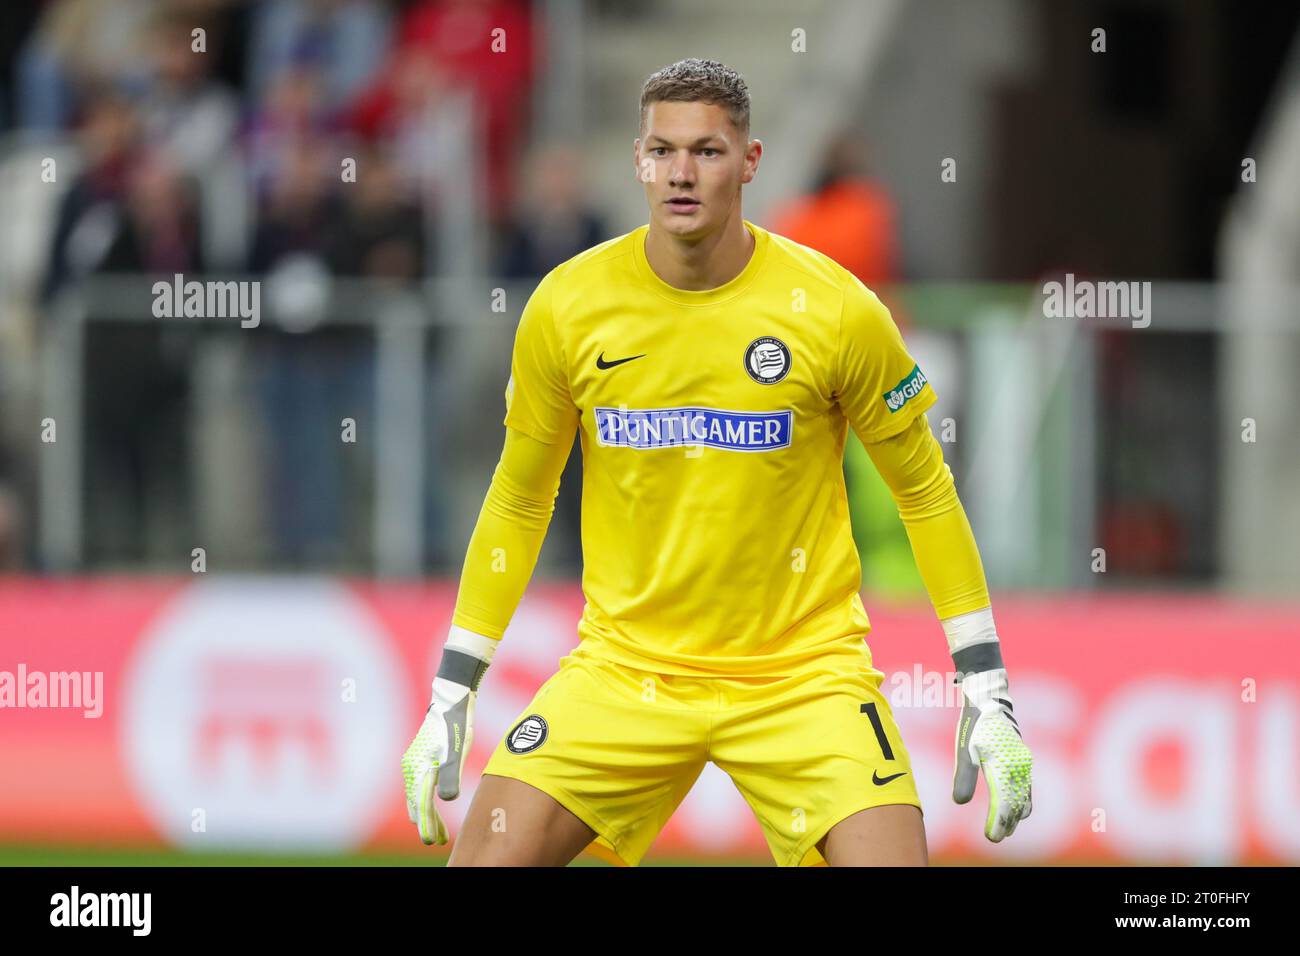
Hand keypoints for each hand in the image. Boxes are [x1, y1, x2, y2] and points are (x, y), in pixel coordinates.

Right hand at [401, 676, 474, 844]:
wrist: (450, 699)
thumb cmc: (456, 724)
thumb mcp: (457, 751)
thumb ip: (450, 776)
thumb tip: (446, 801)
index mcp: (419, 768)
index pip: (423, 805)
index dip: (427, 825)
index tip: (431, 841)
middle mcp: (412, 767)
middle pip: (417, 803)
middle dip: (427, 823)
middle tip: (436, 841)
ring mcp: (414, 762)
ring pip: (417, 795)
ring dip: (427, 813)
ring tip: (437, 830)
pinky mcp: (420, 757)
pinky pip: (418, 785)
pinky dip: (425, 800)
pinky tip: (432, 804)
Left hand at [952, 668, 1032, 841]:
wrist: (989, 698)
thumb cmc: (974, 723)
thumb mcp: (965, 750)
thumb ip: (964, 777)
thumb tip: (959, 803)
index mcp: (1005, 766)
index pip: (1004, 804)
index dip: (998, 823)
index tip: (992, 837)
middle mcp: (1019, 767)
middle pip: (1018, 804)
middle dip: (1008, 822)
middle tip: (997, 837)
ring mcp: (1023, 762)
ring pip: (1025, 796)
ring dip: (1016, 813)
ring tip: (1007, 826)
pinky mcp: (1022, 757)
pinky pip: (1027, 785)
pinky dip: (1022, 800)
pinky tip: (1017, 805)